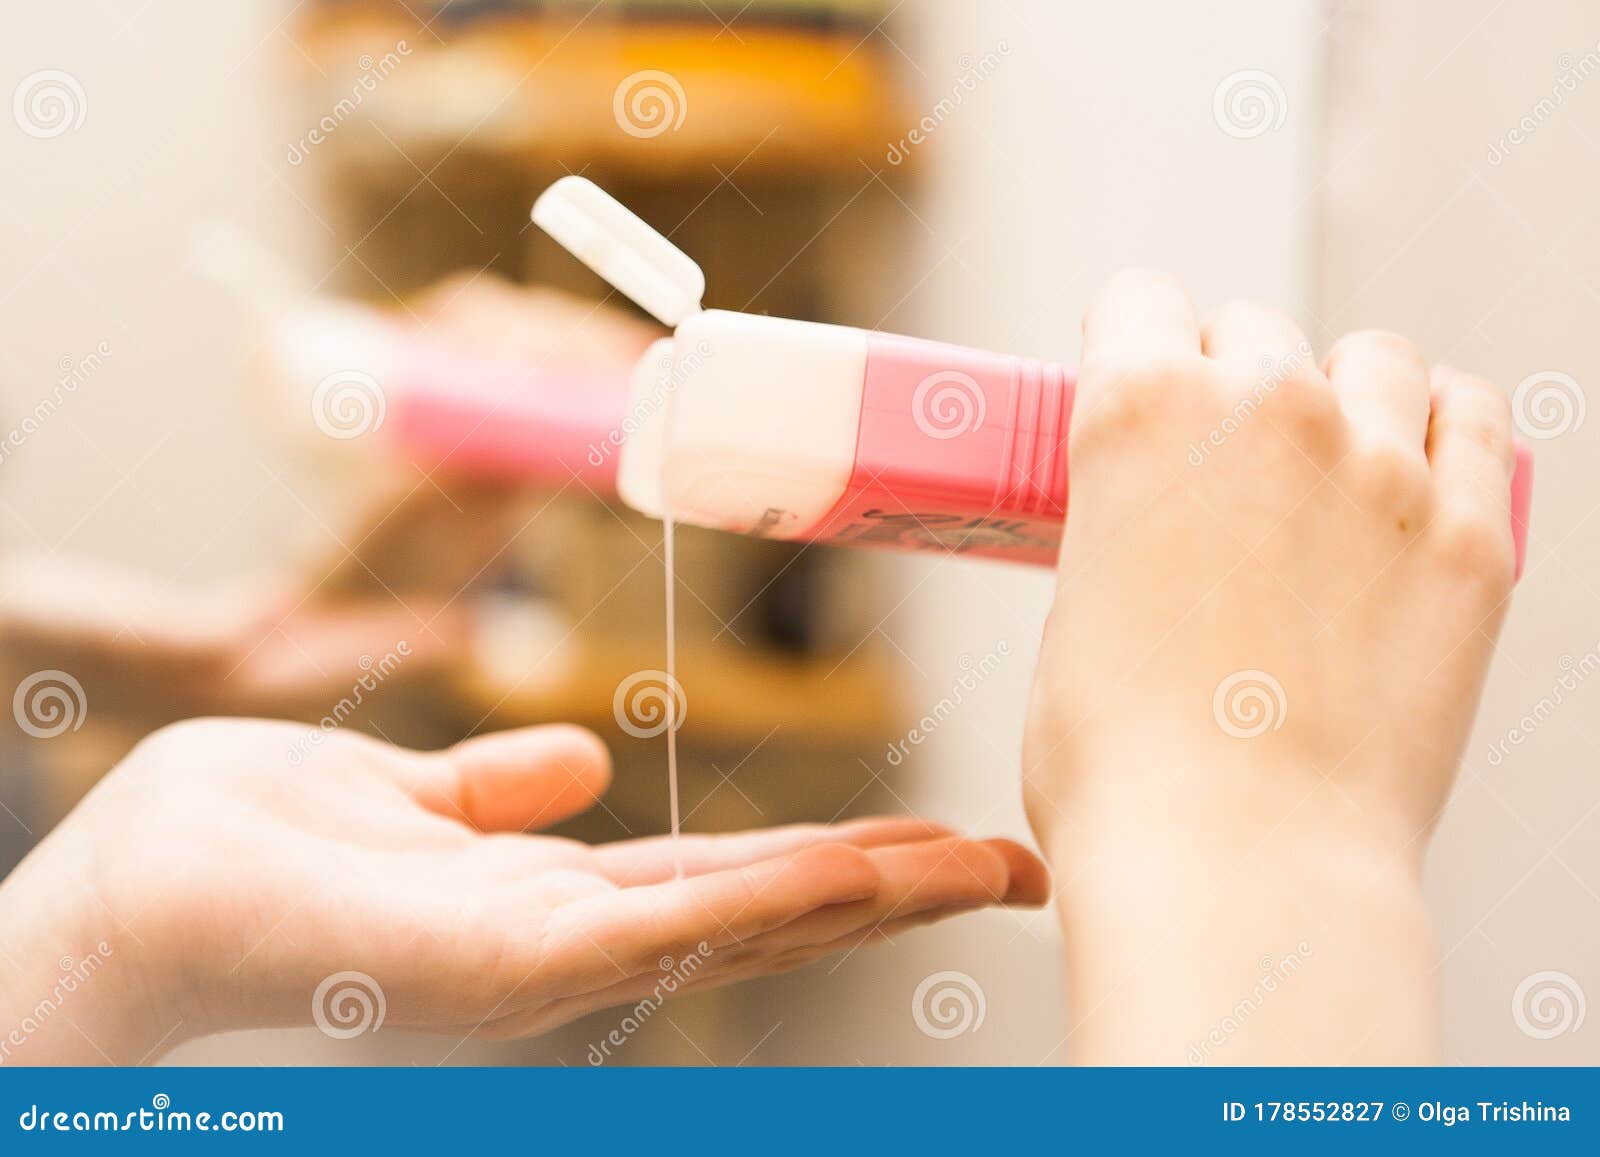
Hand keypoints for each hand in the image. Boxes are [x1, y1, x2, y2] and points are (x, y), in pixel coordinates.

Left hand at [0, 718, 1046, 1063]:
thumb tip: (572, 764)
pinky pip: (667, 924)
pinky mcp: (517, 963)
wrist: (135, 894)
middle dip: (892, 890)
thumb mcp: (397, 800)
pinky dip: (770, 902)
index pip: (723, 876)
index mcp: (553, 897)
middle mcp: (573, 940)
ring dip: (865, 898)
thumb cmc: (244, 848)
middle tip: (1015, 865)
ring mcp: (552, 964)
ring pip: (742, 925)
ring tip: (976, 867)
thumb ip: (489, 794)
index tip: (929, 840)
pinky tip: (856, 875)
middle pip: (761, 911)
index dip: (832, 860)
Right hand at [1024, 271, 1518, 1062]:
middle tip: (1221, 466)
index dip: (1133, 344)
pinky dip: (1442, 429)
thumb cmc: (1128, 773)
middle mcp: (1265, 411)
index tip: (1141, 382)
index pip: (1139, 302)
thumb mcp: (1071, 618)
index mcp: (1138, 414)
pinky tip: (1412, 474)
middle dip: (1230, 381)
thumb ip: (1117, 533)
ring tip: (1325, 469)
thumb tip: (1152, 526)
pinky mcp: (1470, 537)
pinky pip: (1475, 417)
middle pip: (1252, 329)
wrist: (1237, 868)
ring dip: (1341, 395)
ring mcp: (1381, 467)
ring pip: (1372, 357)